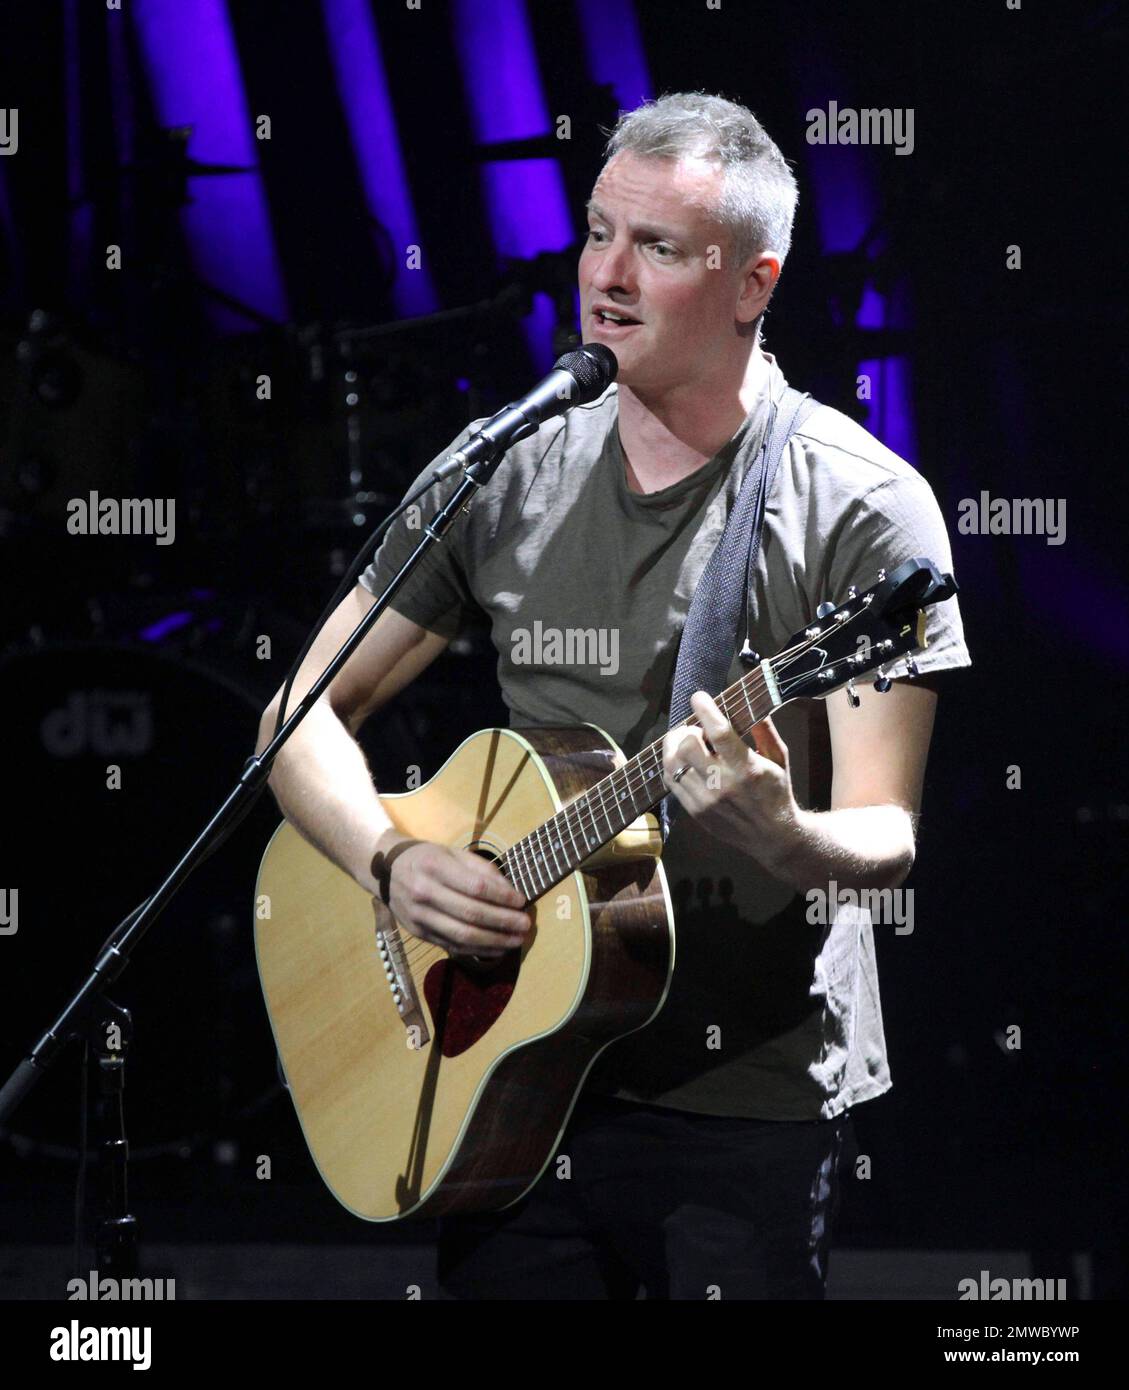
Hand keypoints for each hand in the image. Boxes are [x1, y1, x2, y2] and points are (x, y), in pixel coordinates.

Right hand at [382, 841, 531, 959]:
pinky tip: (497, 949)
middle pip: (471, 914)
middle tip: (526, 925)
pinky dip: (478, 951)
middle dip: (503, 922)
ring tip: (516, 940)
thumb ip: (482, 870)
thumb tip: (511, 893)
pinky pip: (452, 946)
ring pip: (462, 935)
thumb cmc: (427, 858)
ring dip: (495, 941)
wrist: (387, 871)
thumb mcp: (453, 853)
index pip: (475, 887)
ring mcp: (420, 916)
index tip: (522, 901)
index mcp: (435, 867)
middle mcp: (424, 892)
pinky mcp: (419, 933)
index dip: (502, 897)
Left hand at [662, 692, 800, 857]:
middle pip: (687, 746)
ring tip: (685, 742)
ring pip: (673, 764)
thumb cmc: (777, 792)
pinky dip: (672, 765)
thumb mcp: (779, 758)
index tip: (698, 697)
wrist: (773, 836)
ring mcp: (706, 800)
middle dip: (686, 730)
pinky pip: (671, 782)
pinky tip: (683, 761)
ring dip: (675, 746)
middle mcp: (723, 783)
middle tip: (694, 728)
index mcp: (747, 767)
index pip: (718, 732)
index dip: (705, 710)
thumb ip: (765, 730)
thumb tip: (752, 704)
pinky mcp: (695, 812)